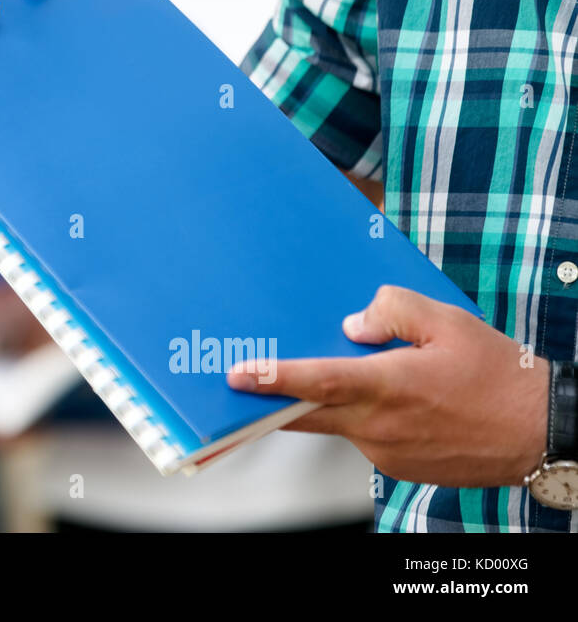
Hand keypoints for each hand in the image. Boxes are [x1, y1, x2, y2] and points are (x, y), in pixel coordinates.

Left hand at [226, 285, 548, 487]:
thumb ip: (392, 311)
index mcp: (389, 387)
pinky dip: (361, 416)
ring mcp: (387, 452)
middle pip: (307, 414)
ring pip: (338, 422)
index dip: (273, 379)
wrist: (541, 432)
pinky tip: (387, 398)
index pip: (317, 383)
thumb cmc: (498, 375)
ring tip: (344, 372)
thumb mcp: (448, 322)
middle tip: (238, 390)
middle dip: (270, 403)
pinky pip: (364, 435)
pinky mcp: (398, 467)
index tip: (238, 376)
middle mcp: (380, 426)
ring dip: (328, 402)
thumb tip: (351, 324)